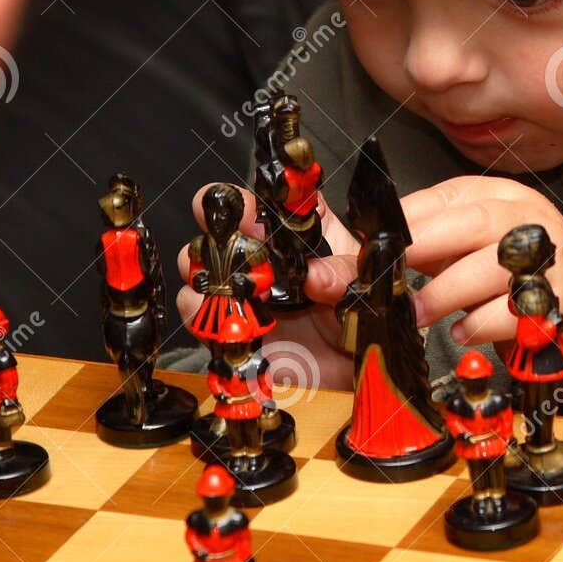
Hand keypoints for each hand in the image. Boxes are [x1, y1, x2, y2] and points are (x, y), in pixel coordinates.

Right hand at [176, 183, 359, 390]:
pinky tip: (227, 323)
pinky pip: (200, 319)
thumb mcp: (365, 283)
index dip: (245, 198)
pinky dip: (204, 320)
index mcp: (297, 229)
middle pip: (217, 228)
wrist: (360, 363)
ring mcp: (242, 290)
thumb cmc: (362, 311)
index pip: (263, 199)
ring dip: (204, 277)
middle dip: (214, 236)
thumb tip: (314, 276)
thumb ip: (344, 273)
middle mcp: (261, 253)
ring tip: (231, 292)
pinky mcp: (233, 328)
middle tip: (233, 253)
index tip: (240, 206)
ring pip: (198, 269)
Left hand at [399, 176, 562, 417]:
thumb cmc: (514, 275)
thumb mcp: (472, 248)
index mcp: (506, 198)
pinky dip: (480, 325)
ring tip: (417, 313)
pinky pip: (513, 314)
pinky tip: (461, 333)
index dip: (413, 216)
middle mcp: (531, 222)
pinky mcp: (559, 306)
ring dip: (447, 292)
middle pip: (478, 223)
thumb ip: (426, 246)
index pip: (454, 195)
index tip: (379, 240)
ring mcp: (551, 262)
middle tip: (390, 274)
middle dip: (427, 245)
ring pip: (495, 268)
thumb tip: (360, 255)